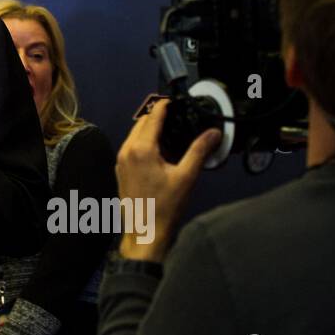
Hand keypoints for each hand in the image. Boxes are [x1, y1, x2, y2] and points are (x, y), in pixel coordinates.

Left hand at [114, 98, 219, 261]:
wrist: (144, 234)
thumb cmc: (165, 207)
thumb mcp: (186, 177)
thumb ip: (199, 151)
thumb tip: (214, 132)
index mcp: (141, 148)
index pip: (153, 117)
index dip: (165, 106)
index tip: (176, 100)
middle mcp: (126, 151)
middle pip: (142, 124)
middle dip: (158, 117)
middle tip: (178, 116)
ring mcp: (120, 161)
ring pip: (135, 136)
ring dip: (150, 131)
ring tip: (171, 132)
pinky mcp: (120, 171)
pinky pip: (131, 148)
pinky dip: (144, 143)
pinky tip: (160, 151)